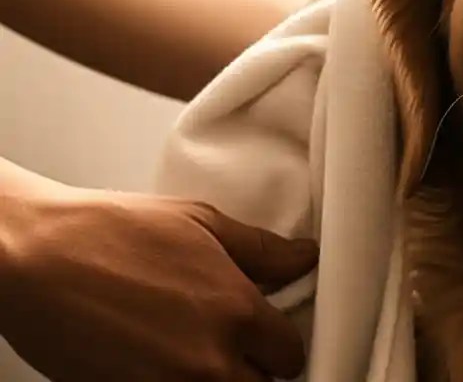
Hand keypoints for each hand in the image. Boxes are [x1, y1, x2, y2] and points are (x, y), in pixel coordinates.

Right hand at [0, 183, 317, 380]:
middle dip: (253, 370)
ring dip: (216, 381)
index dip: (280, 345)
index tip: (267, 335)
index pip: (290, 355)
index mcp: (236, 312)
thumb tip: (305, 258)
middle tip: (233, 347)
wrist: (32, 257)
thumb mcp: (200, 222)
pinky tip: (160, 362)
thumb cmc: (108, 231)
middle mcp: (209, 360)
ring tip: (193, 353)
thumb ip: (262, 250)